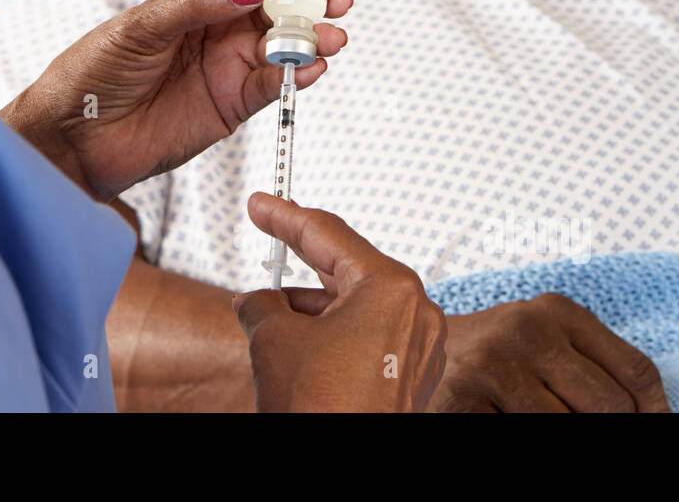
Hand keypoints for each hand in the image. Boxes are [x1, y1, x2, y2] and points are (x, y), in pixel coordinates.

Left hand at [1, 0, 355, 199]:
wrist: (73, 138)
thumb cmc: (93, 72)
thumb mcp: (139, 27)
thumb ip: (197, 3)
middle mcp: (220, 27)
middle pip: (282, 4)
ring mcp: (229, 66)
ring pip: (285, 44)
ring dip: (313, 37)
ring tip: (331, 35)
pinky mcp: (232, 105)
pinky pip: (274, 84)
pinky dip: (298, 75)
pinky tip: (313, 66)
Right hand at [233, 193, 447, 411]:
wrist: (341, 474)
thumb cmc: (323, 411)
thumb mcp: (273, 338)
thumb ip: (264, 303)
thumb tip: (259, 301)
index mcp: (391, 288)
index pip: (328, 234)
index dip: (285, 216)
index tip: (263, 204)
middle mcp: (416, 313)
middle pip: (347, 268)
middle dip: (298, 262)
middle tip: (268, 236)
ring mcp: (419, 348)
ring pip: (357, 305)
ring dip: (312, 306)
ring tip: (268, 315)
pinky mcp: (411, 377)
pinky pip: (369, 336)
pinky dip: (334, 332)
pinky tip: (298, 341)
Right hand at [427, 293, 669, 411]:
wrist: (411, 343)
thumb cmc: (497, 354)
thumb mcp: (546, 340)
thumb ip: (594, 365)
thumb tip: (656, 415)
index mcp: (557, 311)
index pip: (636, 372)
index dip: (656, 411)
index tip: (655, 427)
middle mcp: (527, 330)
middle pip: (610, 406)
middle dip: (609, 428)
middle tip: (582, 421)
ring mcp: (493, 366)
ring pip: (567, 429)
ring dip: (560, 432)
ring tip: (531, 412)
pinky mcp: (463, 398)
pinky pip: (522, 437)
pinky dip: (520, 431)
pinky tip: (505, 416)